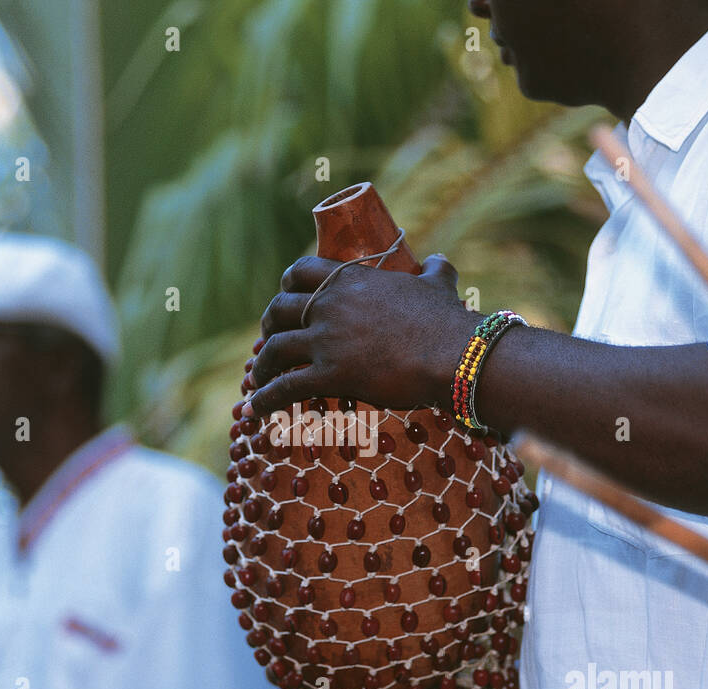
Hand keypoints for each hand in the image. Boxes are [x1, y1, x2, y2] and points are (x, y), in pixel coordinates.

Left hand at [244, 254, 475, 417]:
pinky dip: (265, 399)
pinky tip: (255, 409)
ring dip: (262, 364)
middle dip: (268, 324)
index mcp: (350, 280)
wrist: (453, 354)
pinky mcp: (331, 374)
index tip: (284, 295)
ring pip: (275, 348)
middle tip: (269, 338)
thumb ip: (435, 269)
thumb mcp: (439, 284)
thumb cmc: (447, 321)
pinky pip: (285, 387)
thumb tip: (440, 260)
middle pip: (279, 309)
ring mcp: (327, 340)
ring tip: (258, 377)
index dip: (287, 283)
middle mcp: (330, 306)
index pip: (302, 271)